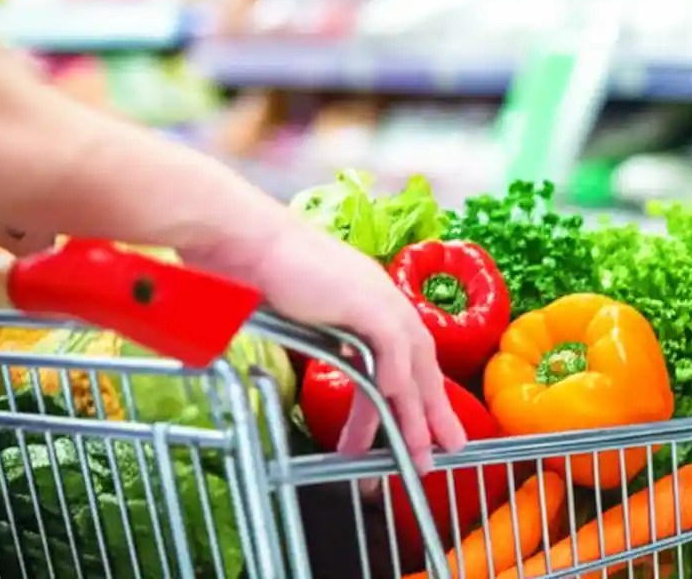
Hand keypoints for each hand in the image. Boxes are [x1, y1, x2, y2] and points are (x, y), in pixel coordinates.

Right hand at [188, 215, 466, 472]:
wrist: (248, 238)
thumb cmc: (260, 271)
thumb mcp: (302, 311)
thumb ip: (322, 334)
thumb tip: (323, 355)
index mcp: (371, 300)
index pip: (406, 354)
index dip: (419, 393)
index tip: (427, 428)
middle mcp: (382, 299)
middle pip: (419, 365)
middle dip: (432, 413)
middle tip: (444, 451)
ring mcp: (377, 298)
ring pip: (410, 364)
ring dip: (415, 412)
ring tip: (418, 453)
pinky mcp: (364, 300)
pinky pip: (389, 347)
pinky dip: (394, 378)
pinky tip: (393, 406)